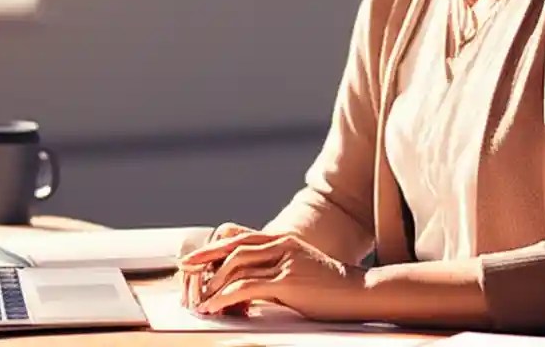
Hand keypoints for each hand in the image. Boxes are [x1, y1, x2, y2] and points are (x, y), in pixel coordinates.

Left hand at [180, 231, 367, 320]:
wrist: (359, 292)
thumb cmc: (330, 287)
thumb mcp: (298, 271)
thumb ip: (273, 273)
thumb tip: (246, 287)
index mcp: (282, 240)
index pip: (239, 238)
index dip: (213, 247)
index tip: (194, 258)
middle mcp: (280, 245)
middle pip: (232, 247)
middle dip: (205, 260)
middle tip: (186, 271)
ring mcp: (284, 261)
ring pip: (236, 266)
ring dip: (213, 283)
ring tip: (201, 297)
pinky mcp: (287, 281)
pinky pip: (246, 287)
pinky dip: (225, 297)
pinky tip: (215, 306)